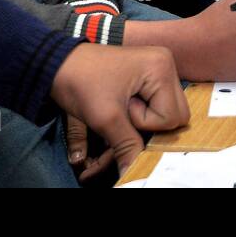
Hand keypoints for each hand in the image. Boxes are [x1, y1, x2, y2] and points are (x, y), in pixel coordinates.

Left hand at [49, 43, 188, 174]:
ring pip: (167, 110)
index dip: (145, 123)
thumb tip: (132, 172)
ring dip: (145, 118)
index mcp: (161, 67)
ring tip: (122, 105)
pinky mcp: (150, 73)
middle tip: (124, 110)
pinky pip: (158, 102)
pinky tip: (125, 104)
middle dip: (149, 122)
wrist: (59, 64)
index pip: (172, 117)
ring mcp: (159, 68)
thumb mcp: (105, 118)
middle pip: (176, 114)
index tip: (122, 109)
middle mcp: (166, 64)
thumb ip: (126, 146)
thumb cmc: (81, 83)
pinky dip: (142, 111)